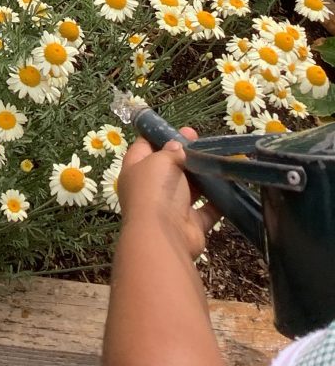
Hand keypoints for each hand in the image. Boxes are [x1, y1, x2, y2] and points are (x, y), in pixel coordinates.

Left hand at [118, 130, 220, 260]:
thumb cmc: (155, 190)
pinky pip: (207, 209)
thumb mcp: (159, 160)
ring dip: (203, 176)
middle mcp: (151, 189)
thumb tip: (177, 147)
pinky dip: (218, 200)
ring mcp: (171, 208)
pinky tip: (230, 184)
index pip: (144, 147)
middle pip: (169, 167)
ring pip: (190, 188)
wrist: (164, 236)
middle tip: (203, 141)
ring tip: (219, 159)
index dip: (159, 136)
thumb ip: (170, 151)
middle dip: (186, 154)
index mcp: (136, 170)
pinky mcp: (191, 225)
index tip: (179, 129)